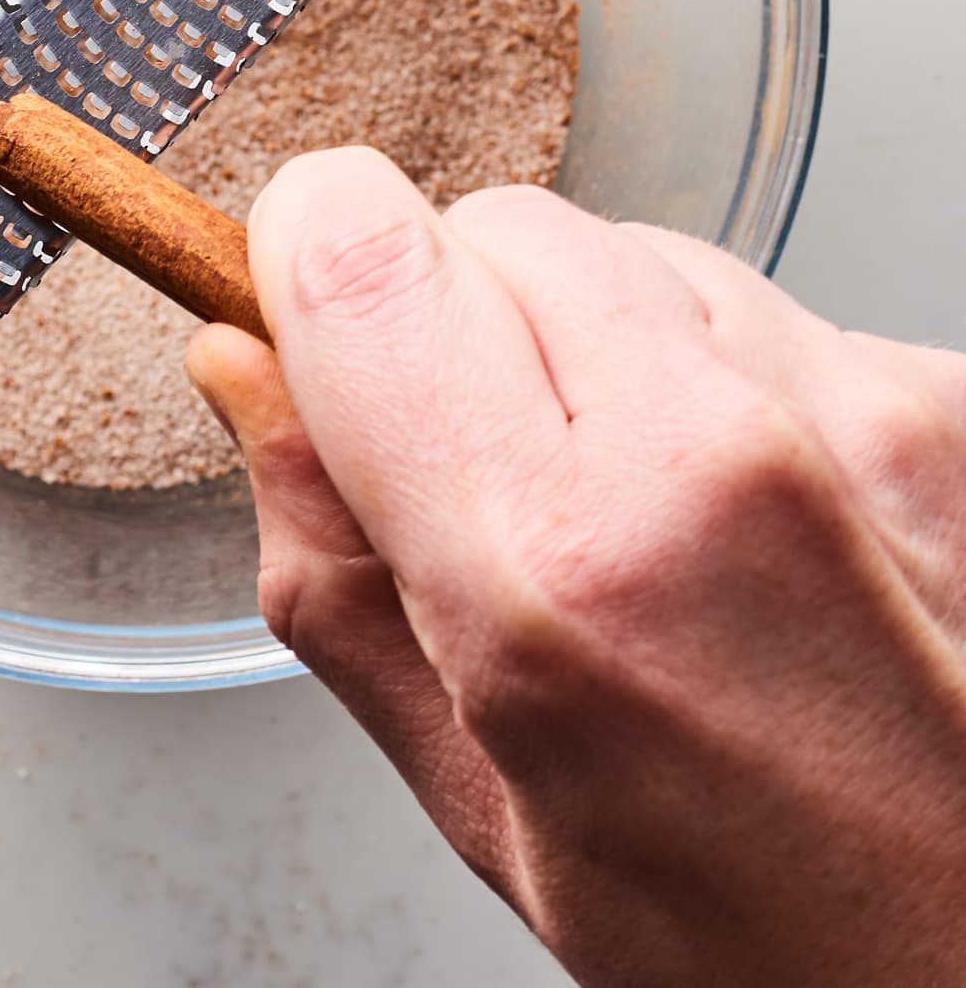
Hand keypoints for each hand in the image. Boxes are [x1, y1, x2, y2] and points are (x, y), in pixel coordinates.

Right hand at [187, 151, 965, 987]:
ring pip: (633, 246)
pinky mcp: (946, 392)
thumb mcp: (485, 804)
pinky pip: (767, 301)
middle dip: (454, 311)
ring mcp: (855, 407)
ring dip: (599, 341)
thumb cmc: (763, 944)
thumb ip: (327, 569)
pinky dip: (729, 376)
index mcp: (552, 573)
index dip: (305, 250)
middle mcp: (711, 453)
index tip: (303, 308)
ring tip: (647, 511)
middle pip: (493, 220)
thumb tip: (239, 370)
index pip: (364, 251)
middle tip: (493, 465)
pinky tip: (757, 512)